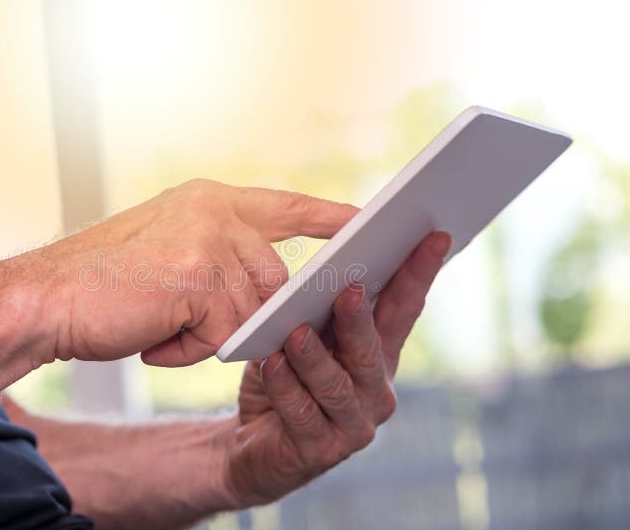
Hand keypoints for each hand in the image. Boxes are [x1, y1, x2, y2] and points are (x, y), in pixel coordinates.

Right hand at [32, 179, 357, 365]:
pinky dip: (190, 350)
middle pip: (272, 278)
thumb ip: (222, 262)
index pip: (285, 205)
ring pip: (250, 309)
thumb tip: (271, 297)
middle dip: (241, 314)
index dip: (326, 215)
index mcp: (209, 200)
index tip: (365, 221)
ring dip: (207, 334)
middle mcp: (214, 211)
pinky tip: (154, 339)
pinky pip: (224, 334)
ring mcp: (208, 240)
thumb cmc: (104, 285)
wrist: (44, 300)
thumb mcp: (171, 255)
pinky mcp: (199, 277)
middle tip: (189, 323)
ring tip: (159, 327)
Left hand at [220, 232, 450, 505]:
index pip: (403, 311)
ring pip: (337, 386)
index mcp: (378, 357)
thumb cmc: (284, 382)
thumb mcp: (305, 341)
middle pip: (371, 350)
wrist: (253, 448)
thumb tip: (331, 269)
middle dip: (360, 318)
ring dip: (316, 357)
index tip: (435, 236)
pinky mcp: (319, 451)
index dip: (419, 275)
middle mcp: (374, 392)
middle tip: (350, 288)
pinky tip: (273, 365)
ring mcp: (351, 425)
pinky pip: (302, 415)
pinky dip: (287, 389)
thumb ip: (321, 314)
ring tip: (296, 332)